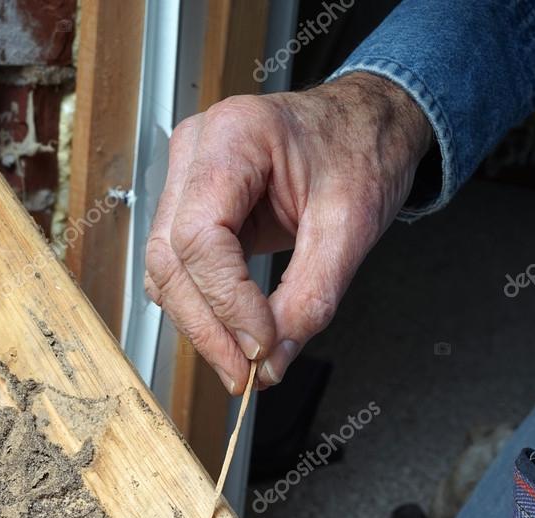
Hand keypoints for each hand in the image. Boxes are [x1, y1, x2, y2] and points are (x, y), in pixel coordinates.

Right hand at [145, 73, 431, 392]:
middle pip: (170, 258)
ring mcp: (188, 178)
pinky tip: (234, 338)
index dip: (227, 302)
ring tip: (243, 366)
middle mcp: (196, 151)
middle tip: (244, 376)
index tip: (261, 347)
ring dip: (201, 326)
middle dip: (207, 327)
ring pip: (167, 270)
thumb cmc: (362, 151)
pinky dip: (205, 310)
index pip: (200, 236)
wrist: (367, 124)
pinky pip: (182, 270)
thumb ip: (311, 298)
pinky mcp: (194, 207)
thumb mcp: (352, 226)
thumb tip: (271, 361)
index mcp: (234, 135)